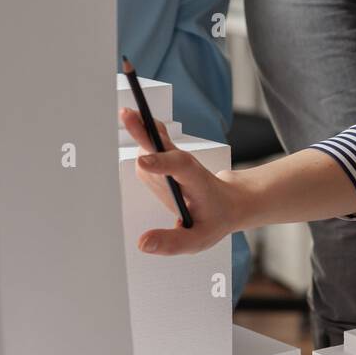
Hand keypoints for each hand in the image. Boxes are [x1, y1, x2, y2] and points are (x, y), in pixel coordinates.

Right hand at [119, 107, 244, 255]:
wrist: (230, 203)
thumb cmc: (214, 220)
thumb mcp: (199, 239)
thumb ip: (172, 242)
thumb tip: (143, 243)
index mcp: (196, 183)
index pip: (180, 169)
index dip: (161, 163)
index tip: (143, 161)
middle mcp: (184, 167)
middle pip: (164, 146)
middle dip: (146, 132)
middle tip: (128, 115)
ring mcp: (174, 160)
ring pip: (157, 139)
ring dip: (141, 126)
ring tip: (125, 111)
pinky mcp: (166, 158)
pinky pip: (154, 139)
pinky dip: (142, 128)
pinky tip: (130, 117)